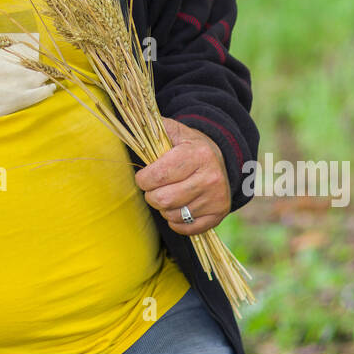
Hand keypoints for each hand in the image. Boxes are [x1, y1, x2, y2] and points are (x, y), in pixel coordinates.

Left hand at [134, 117, 230, 235]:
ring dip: (163, 208)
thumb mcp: (174, 131)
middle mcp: (211, 177)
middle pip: (164, 199)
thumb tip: (133, 124)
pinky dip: (175, 221)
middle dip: (151, 195)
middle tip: (153, 188)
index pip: (159, 176)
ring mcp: (216, 198)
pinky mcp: (219, 214)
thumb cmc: (189, 146)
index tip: (143, 176)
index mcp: (198, 154)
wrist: (220, 159)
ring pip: (173, 215)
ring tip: (167, 195)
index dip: (143, 179)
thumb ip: (154, 128)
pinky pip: (186, 228)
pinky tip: (177, 208)